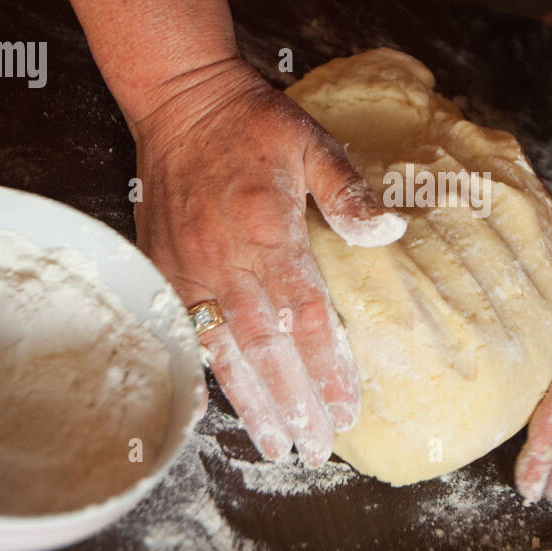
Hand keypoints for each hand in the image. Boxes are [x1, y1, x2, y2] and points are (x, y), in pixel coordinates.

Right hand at [130, 58, 404, 465]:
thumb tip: (389, 230)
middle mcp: (226, 261)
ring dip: (251, 402)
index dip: (328, 368)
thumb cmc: (253, 124)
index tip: (347, 409)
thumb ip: (348, 191)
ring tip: (274, 446)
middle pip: (267, 349)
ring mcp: (188, 268)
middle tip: (315, 449)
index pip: (306, 317)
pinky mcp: (162, 268)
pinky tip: (216, 406)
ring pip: (223, 351)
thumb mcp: (311, 142)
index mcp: (270, 233)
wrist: (180, 100)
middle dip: (294, 404)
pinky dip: (201, 373)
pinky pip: (182, 332)